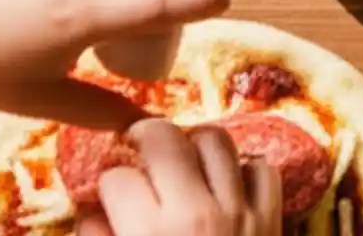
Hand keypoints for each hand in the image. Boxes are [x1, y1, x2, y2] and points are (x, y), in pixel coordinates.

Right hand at [77, 120, 282, 235]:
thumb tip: (91, 211)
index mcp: (149, 232)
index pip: (117, 178)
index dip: (111, 182)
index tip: (114, 193)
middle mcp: (195, 212)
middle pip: (165, 137)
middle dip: (145, 137)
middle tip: (140, 150)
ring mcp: (238, 212)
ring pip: (215, 140)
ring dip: (195, 145)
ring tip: (184, 160)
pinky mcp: (272, 220)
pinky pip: (262, 170)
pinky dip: (244, 170)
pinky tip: (227, 184)